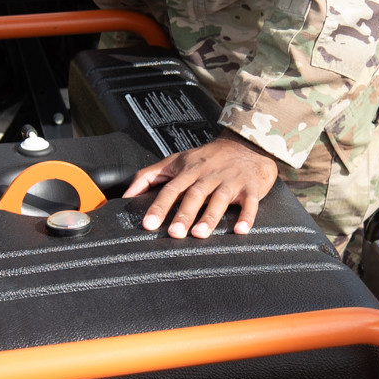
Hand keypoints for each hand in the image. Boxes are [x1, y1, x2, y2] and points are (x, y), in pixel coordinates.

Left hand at [126, 135, 279, 237]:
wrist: (246, 145)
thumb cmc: (208, 157)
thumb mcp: (176, 160)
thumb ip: (149, 176)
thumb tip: (127, 195)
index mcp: (189, 171)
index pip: (171, 189)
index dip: (159, 207)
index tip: (149, 224)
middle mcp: (209, 176)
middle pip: (194, 195)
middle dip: (184, 214)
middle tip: (174, 233)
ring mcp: (231, 181)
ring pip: (220, 199)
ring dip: (210, 217)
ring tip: (200, 233)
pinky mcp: (251, 187)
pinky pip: (249, 202)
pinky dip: (246, 216)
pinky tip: (240, 230)